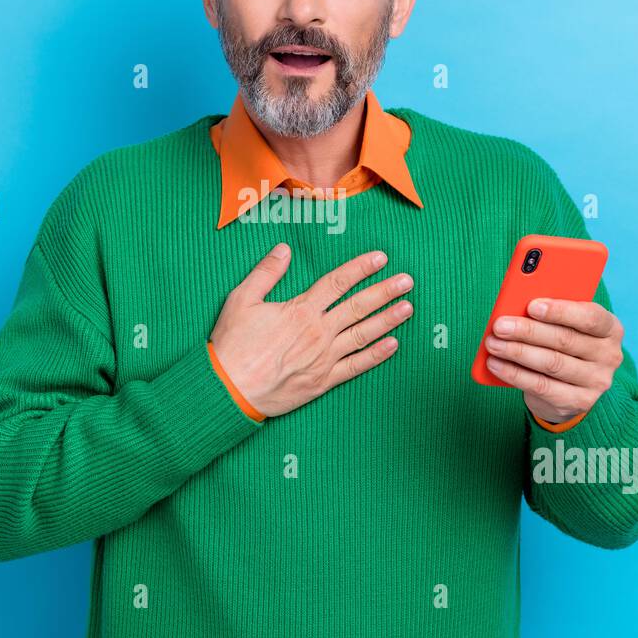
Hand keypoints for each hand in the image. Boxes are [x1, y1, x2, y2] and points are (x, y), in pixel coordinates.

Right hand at [210, 243, 413, 416]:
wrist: (229, 388)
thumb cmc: (232, 344)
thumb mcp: (241, 300)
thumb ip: (265, 273)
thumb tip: (284, 249)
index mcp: (300, 310)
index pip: (337, 282)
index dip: (360, 268)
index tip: (381, 258)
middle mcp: (318, 332)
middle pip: (358, 306)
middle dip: (385, 291)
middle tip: (407, 280)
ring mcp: (323, 358)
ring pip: (363, 334)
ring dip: (388, 320)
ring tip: (409, 307)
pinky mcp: (323, 381)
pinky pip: (356, 366)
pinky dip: (376, 355)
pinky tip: (393, 345)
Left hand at [483, 298, 623, 426]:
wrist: (574, 388)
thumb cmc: (565, 344)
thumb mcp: (566, 325)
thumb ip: (550, 315)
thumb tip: (515, 306)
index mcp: (610, 329)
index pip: (590, 317)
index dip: (560, 311)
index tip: (531, 306)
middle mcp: (609, 356)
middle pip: (565, 340)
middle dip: (528, 331)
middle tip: (500, 325)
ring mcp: (596, 381)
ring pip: (551, 363)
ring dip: (517, 352)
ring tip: (493, 343)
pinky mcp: (578, 402)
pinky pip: (541, 386)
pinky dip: (514, 374)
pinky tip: (495, 364)